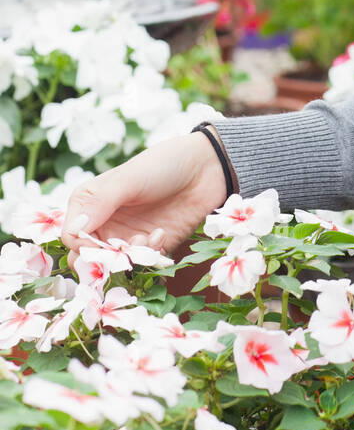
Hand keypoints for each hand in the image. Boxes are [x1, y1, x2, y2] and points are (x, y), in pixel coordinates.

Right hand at [60, 132, 228, 264]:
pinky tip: (161, 233)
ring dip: (128, 258)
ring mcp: (127, 236)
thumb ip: (100, 203)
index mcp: (89, 203)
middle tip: (123, 250)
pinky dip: (149, 255)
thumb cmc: (163, 165)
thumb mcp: (128, 179)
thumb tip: (74, 231)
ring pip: (114, 265)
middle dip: (103, 260)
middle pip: (87, 257)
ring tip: (146, 238)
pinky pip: (140, 264)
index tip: (100, 245)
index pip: (71, 236)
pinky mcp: (150, 246)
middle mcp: (104, 222)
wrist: (206, 168)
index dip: (82, 245)